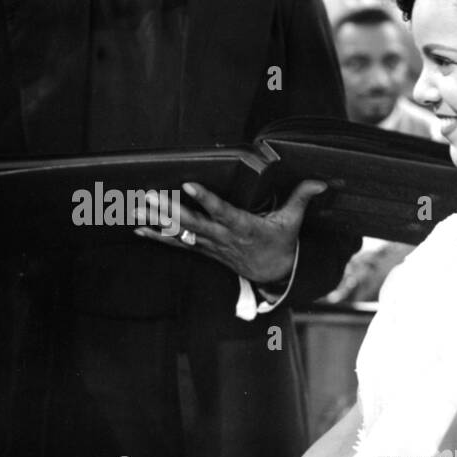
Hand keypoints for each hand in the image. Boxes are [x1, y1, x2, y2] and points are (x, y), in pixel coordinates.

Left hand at [135, 179, 325, 284]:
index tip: (189, 185)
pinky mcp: (204, 250)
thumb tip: (321, 181)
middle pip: (193, 223)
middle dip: (169, 210)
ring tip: (136, 210)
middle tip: (149, 196)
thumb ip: (302, 197)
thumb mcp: (293, 221)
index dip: (206, 199)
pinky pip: (177, 244)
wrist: (273, 274)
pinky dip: (158, 236)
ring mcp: (211, 246)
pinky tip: (139, 228)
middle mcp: (223, 237)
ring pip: (181, 233)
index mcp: (244, 227)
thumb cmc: (281, 243)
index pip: (222, 211)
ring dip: (158, 222)